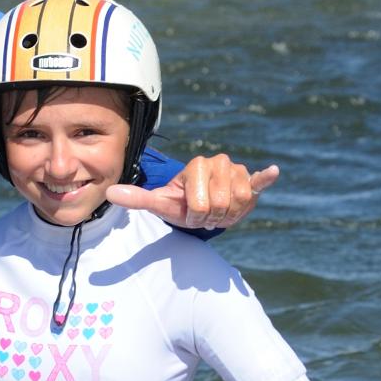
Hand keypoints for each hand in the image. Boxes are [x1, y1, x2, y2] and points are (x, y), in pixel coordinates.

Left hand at [108, 156, 278, 229]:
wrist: (198, 204)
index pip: (202, 204)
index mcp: (197, 165)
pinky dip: (265, 178)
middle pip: (222, 204)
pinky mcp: (251, 181)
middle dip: (212, 217)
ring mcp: (237, 171)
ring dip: (230, 215)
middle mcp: (219, 162)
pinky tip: (272, 172)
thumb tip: (108, 193)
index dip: (196, 216)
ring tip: (219, 211)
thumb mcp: (159, 201)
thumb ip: (136, 198)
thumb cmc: (179, 202)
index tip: (191, 213)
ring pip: (241, 203)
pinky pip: (259, 181)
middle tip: (205, 214)